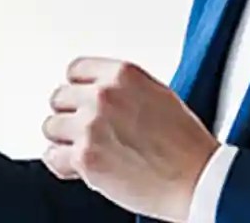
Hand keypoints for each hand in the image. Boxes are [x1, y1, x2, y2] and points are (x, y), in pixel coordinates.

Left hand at [41, 58, 219, 221]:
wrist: (197, 179)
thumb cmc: (185, 144)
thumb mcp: (158, 95)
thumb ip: (123, 89)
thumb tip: (99, 92)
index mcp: (123, 74)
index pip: (75, 70)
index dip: (78, 88)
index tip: (79, 100)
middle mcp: (104, 95)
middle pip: (59, 97)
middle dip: (70, 115)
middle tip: (85, 130)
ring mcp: (91, 127)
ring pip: (51, 126)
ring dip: (65, 140)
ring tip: (86, 149)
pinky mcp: (85, 158)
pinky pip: (52, 157)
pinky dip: (63, 165)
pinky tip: (80, 167)